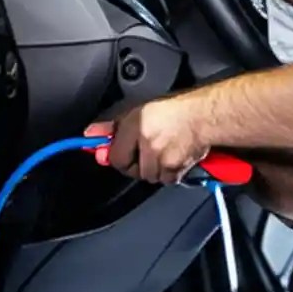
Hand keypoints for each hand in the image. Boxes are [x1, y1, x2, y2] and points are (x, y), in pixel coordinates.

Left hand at [84, 97, 209, 184]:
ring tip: (162, 153)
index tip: (120, 154)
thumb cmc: (173, 112)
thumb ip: (113, 127)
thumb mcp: (138, 113)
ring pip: (149, 176)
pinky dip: (169, 173)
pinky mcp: (176, 168)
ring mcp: (161, 158)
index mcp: (135, 126)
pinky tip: (173, 158)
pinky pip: (166, 179)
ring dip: (153, 169)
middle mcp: (147, 143)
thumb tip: (90, 134)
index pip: (115, 157)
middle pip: (132, 170)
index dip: (117, 157)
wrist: (202, 117)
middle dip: (137, 164)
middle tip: (146, 151)